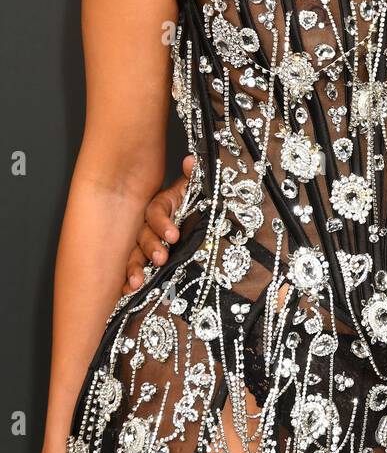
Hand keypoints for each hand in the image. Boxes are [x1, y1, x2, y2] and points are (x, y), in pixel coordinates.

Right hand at [122, 155, 194, 292]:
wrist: (190, 221)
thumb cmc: (189, 206)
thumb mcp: (193, 193)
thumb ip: (193, 178)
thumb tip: (192, 160)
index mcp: (159, 208)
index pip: (156, 213)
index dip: (163, 224)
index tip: (174, 235)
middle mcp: (147, 226)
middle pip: (143, 236)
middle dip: (151, 248)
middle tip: (161, 258)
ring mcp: (142, 245)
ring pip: (134, 255)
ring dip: (135, 268)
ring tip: (138, 282)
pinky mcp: (142, 263)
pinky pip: (131, 272)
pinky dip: (127, 282)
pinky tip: (127, 292)